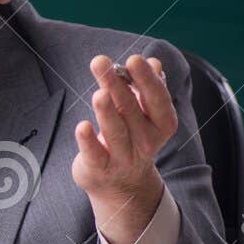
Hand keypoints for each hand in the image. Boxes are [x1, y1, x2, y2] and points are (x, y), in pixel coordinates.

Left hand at [71, 53, 175, 243]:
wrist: (122, 185)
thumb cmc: (131, 136)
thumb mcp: (142, 113)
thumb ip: (146, 88)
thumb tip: (153, 62)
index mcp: (160, 124)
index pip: (157, 99)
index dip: (147, 80)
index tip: (134, 59)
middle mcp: (146, 141)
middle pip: (131, 110)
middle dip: (117, 86)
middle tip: (102, 63)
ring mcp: (123, 156)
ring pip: (115, 132)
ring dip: (107, 112)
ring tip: (99, 93)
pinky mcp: (100, 167)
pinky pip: (95, 153)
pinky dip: (88, 140)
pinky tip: (82, 126)